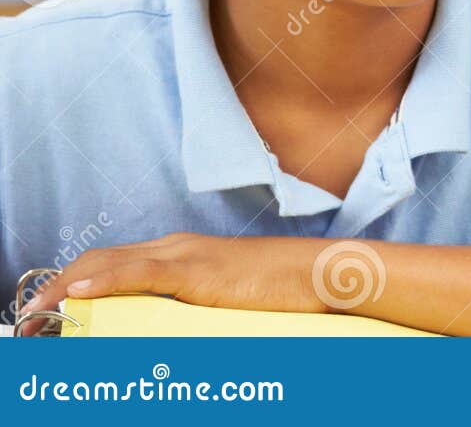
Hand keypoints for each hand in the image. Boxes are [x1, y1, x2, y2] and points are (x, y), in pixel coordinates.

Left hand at [16, 233, 329, 334]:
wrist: (321, 275)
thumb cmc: (284, 293)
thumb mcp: (226, 305)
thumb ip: (192, 313)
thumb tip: (166, 343)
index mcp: (182, 255)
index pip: (111, 263)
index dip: (73, 285)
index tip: (46, 316)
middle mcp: (177, 248)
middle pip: (99, 260)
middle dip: (58, 289)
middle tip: (29, 322)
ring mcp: (186, 255)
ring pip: (109, 264)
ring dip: (66, 289)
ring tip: (37, 316)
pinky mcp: (198, 269)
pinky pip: (139, 272)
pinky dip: (103, 281)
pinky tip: (76, 293)